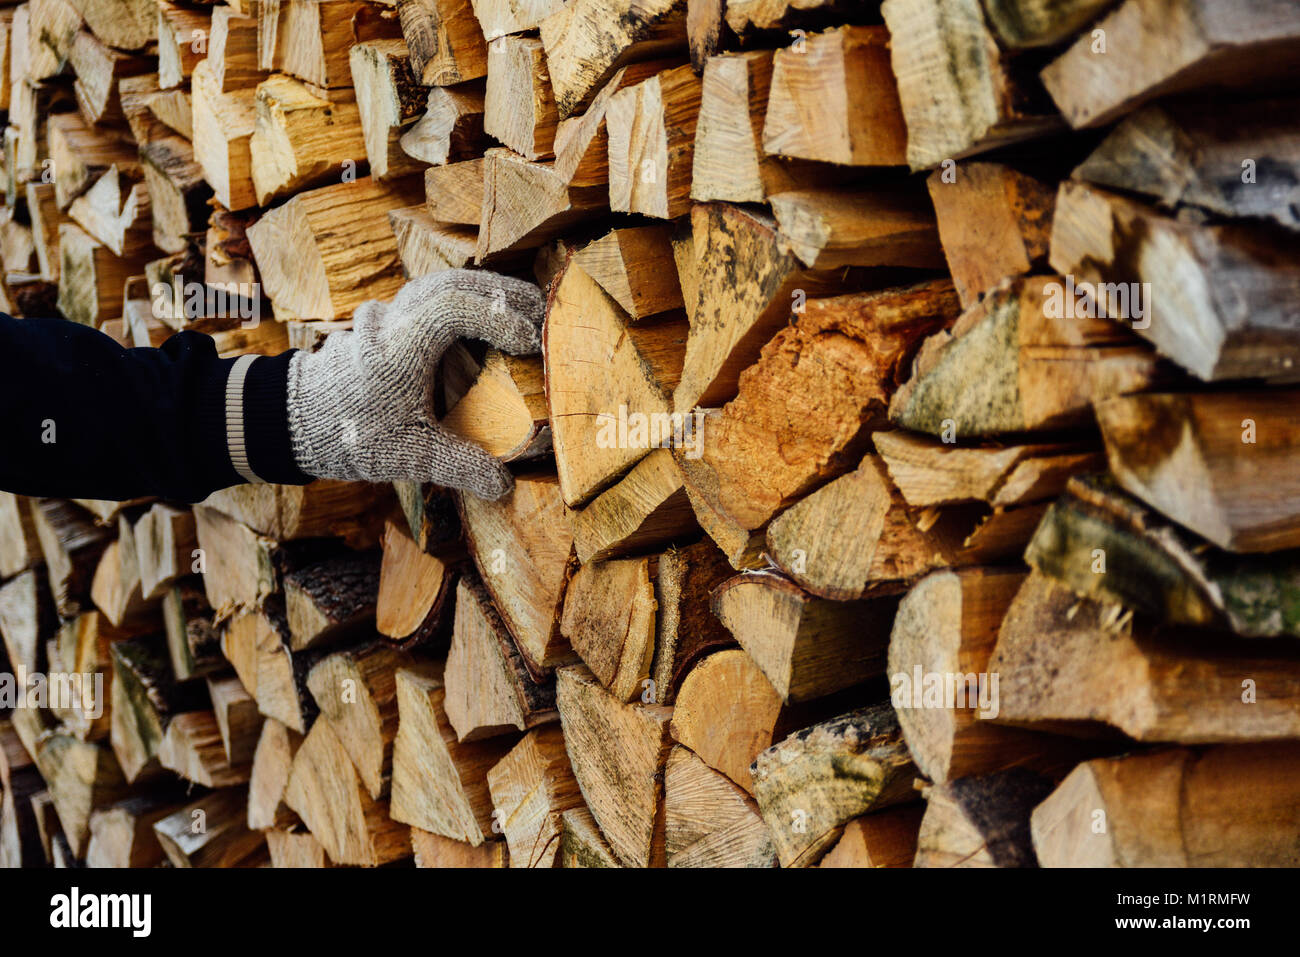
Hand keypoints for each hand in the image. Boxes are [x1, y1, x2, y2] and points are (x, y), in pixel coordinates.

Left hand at [286, 269, 544, 498]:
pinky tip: (490, 317)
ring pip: (443, 284)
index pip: (454, 308)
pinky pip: (432, 296)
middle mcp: (393, 319)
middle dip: (505, 295)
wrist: (292, 420)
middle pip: (456, 283)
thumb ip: (460, 468)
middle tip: (547, 312)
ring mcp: (387, 314)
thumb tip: (504, 488)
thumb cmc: (349, 436)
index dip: (498, 318)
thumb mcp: (409, 457)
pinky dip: (467, 299)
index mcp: (399, 347)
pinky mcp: (386, 320)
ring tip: (526, 309)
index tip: (532, 341)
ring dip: (487, 292)